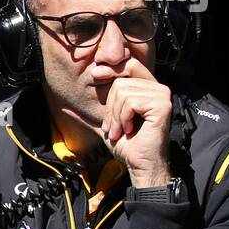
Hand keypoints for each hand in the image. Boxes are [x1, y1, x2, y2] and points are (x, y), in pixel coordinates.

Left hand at [98, 57, 172, 186]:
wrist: (138, 163)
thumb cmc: (126, 145)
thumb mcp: (104, 125)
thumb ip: (88, 113)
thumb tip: (65, 107)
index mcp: (147, 89)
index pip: (129, 65)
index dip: (112, 68)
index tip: (96, 75)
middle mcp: (158, 89)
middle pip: (120, 81)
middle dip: (110, 107)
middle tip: (113, 127)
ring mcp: (162, 96)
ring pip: (123, 92)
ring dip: (116, 116)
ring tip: (120, 130)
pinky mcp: (163, 105)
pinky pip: (131, 102)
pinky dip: (123, 118)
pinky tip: (129, 130)